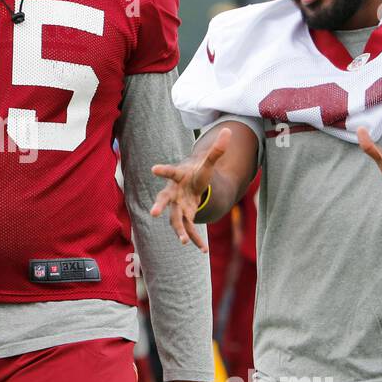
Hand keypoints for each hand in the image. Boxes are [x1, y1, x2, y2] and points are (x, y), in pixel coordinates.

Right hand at [150, 127, 231, 248]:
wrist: (190, 184)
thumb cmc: (196, 172)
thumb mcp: (208, 163)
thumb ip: (217, 150)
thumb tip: (228, 132)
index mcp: (177, 177)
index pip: (170, 172)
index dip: (162, 170)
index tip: (153, 169)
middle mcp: (173, 193)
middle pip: (164, 200)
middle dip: (159, 206)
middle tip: (153, 212)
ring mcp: (177, 206)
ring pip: (175, 219)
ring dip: (180, 230)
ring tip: (185, 241)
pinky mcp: (184, 217)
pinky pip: (187, 229)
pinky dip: (195, 239)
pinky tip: (204, 249)